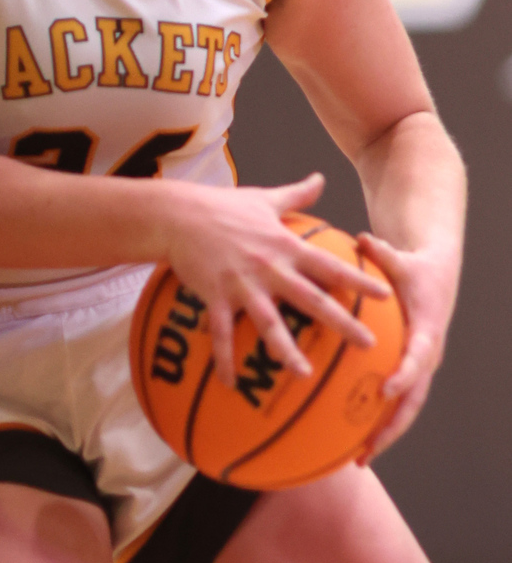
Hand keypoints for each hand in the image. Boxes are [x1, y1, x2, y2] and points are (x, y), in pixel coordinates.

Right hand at [162, 172, 390, 386]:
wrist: (178, 214)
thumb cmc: (223, 205)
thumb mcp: (264, 198)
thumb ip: (296, 194)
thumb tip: (321, 178)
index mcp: (284, 245)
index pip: (329, 265)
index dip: (358, 280)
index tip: (385, 295)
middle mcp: (269, 267)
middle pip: (311, 299)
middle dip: (341, 322)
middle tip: (369, 344)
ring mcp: (241, 284)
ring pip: (269, 323)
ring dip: (287, 350)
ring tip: (305, 375)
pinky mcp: (215, 296)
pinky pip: (222, 333)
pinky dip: (225, 359)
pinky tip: (231, 383)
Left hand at [355, 232, 460, 461]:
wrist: (436, 278)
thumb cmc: (413, 266)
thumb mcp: (400, 257)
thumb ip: (382, 252)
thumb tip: (364, 239)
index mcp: (425, 331)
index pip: (418, 358)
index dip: (404, 376)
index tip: (385, 391)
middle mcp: (426, 357)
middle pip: (412, 400)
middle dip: (392, 427)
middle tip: (368, 448)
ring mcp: (418, 369)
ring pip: (404, 409)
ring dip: (383, 434)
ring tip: (357, 459)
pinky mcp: (408, 372)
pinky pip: (394, 401)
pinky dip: (376, 420)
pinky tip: (348, 437)